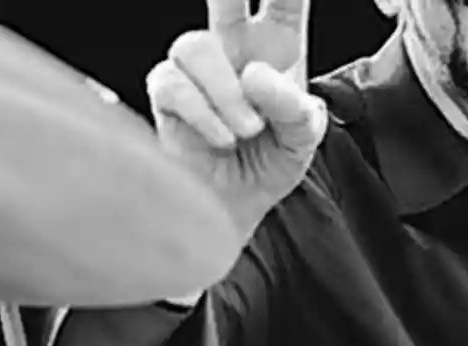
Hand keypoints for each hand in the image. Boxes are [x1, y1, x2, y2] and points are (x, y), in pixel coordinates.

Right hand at [145, 0, 326, 238]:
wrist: (238, 205)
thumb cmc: (270, 162)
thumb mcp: (301, 138)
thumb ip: (292, 107)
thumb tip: (254, 75)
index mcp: (276, 46)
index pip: (284, 2)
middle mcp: (232, 47)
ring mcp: (196, 69)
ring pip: (195, 46)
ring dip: (225, 92)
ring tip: (248, 129)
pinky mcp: (166, 94)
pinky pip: (173, 86)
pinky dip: (203, 114)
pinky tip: (223, 139)